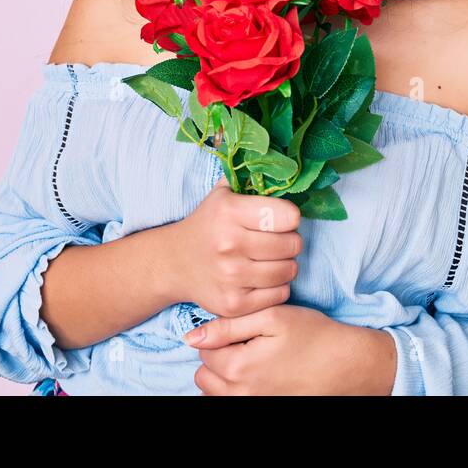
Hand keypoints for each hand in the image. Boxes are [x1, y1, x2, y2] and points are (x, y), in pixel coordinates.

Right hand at [166, 176, 302, 318]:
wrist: (175, 263)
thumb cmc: (208, 224)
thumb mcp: (223, 193)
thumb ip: (251, 176)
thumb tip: (283, 163)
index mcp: (229, 212)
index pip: (289, 216)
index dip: (290, 217)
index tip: (281, 219)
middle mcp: (229, 244)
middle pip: (292, 244)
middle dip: (290, 241)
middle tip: (277, 240)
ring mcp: (231, 277)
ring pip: (289, 271)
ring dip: (286, 265)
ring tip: (271, 259)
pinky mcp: (234, 304)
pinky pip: (280, 294)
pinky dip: (277, 286)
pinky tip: (262, 277)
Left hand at [184, 303, 397, 394]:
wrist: (346, 364)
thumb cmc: (312, 335)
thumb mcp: (272, 317)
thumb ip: (229, 325)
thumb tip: (192, 336)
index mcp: (239, 367)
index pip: (204, 349)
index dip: (220, 334)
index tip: (242, 329)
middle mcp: (241, 394)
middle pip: (204, 375)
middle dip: (218, 357)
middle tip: (245, 343)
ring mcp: (253, 406)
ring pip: (214, 393)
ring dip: (223, 376)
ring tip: (250, 359)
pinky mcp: (265, 410)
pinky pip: (232, 403)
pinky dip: (236, 390)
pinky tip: (256, 375)